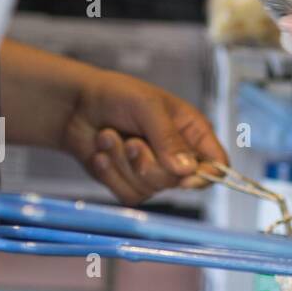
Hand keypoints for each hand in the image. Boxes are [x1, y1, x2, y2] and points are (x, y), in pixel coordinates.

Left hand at [62, 71, 228, 204]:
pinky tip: (101, 153)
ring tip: (109, 137)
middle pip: (180, 182)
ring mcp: (154, 173)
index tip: (183, 172)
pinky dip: (110, 175)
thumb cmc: (115, 95)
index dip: (205, 174)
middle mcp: (177, 156)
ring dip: (123, 163)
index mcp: (192, 133)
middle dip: (149, 163)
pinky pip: (129, 195)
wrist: (74, 105)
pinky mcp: (130, 185)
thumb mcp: (146, 106)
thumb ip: (169, 138)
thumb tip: (187, 171)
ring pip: (151, 189)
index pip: (217, 164)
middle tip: (131, 141)